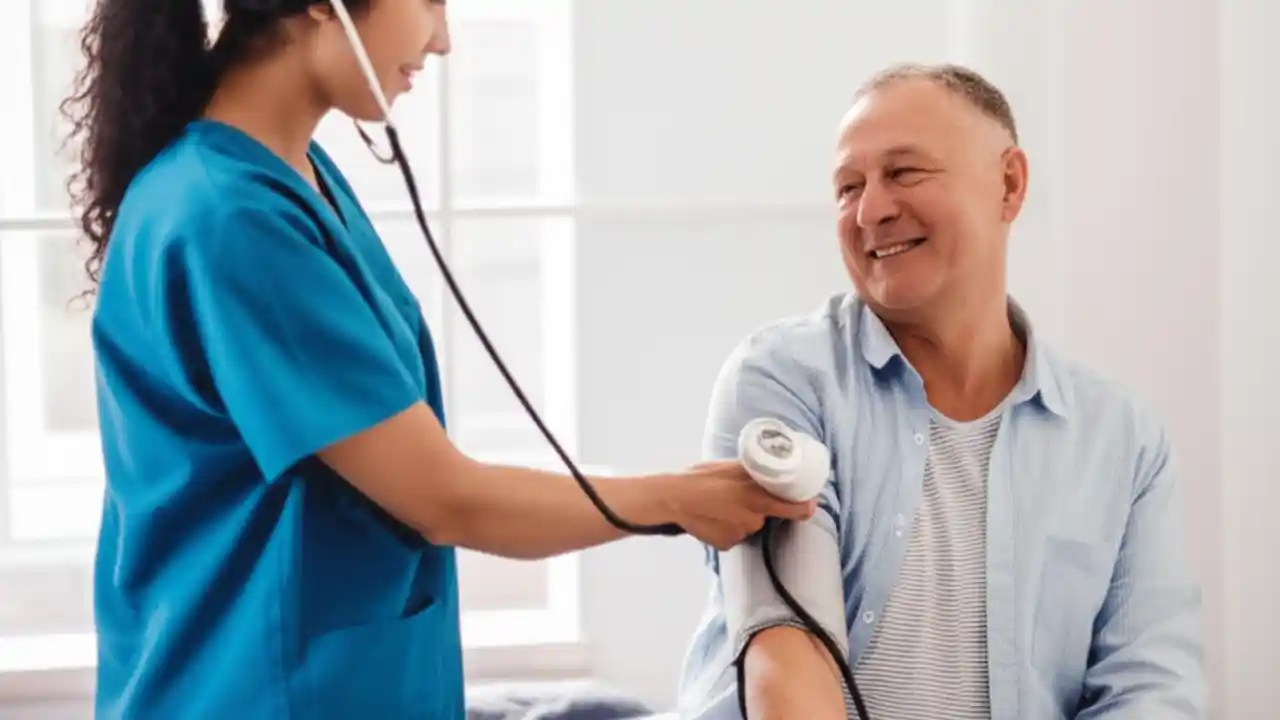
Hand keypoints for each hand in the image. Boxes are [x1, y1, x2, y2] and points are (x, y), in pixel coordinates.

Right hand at [664, 461, 817, 549]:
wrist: (673, 499)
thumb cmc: (700, 478)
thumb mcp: (729, 467)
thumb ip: (751, 472)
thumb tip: (768, 469)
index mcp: (758, 497)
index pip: (796, 509)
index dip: (804, 507)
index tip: (808, 504)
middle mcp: (753, 518)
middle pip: (766, 516)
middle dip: (757, 509)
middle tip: (736, 498)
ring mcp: (740, 534)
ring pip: (748, 526)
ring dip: (739, 518)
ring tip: (719, 506)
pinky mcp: (727, 544)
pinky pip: (733, 537)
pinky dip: (725, 529)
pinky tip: (712, 518)